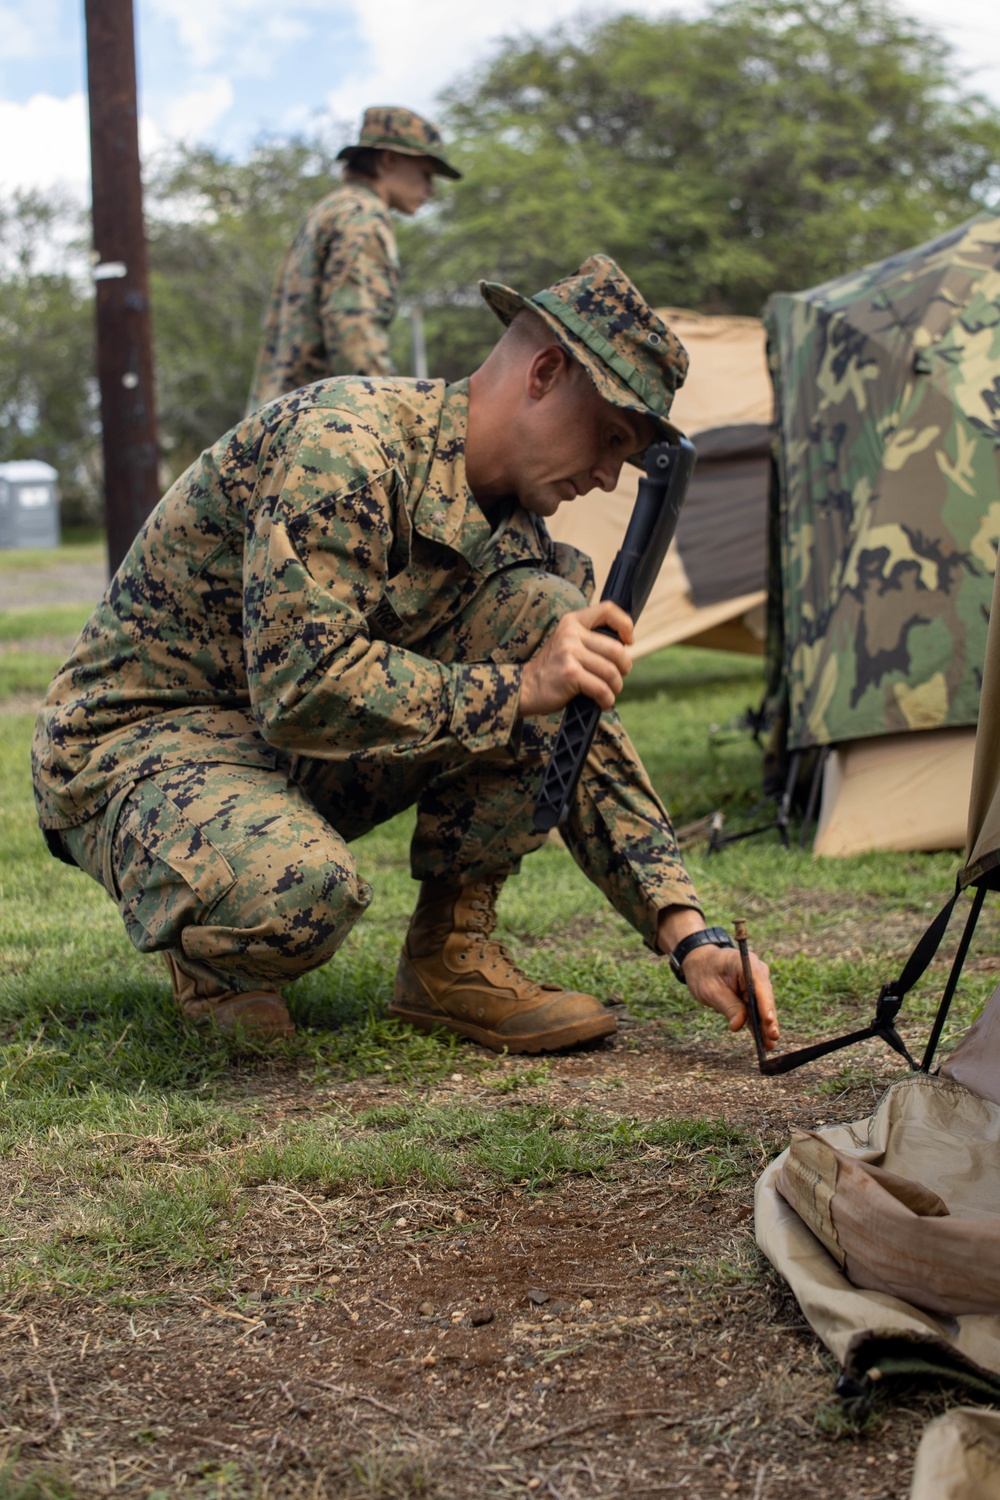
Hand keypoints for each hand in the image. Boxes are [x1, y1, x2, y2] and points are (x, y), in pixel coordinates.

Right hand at [520, 601, 633, 716]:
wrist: (526, 687)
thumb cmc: (553, 669)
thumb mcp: (568, 643)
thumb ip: (591, 639)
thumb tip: (625, 645)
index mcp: (572, 622)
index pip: (607, 610)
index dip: (625, 624)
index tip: (629, 641)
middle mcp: (571, 633)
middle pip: (616, 649)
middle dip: (624, 668)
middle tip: (616, 678)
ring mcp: (569, 653)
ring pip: (611, 671)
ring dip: (616, 687)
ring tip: (609, 692)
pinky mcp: (570, 674)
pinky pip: (602, 688)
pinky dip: (607, 699)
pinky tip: (602, 702)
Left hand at [657, 908, 779, 1050]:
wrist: (700, 962)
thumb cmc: (703, 972)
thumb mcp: (710, 990)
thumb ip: (727, 1006)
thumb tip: (738, 1025)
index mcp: (745, 964)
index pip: (759, 985)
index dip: (766, 1005)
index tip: (769, 1021)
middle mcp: (756, 972)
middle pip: (764, 998)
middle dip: (768, 1020)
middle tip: (772, 1039)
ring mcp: (756, 983)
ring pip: (763, 1007)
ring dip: (765, 1026)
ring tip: (769, 1046)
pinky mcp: (753, 994)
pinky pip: (756, 1010)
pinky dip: (758, 1024)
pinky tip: (764, 1042)